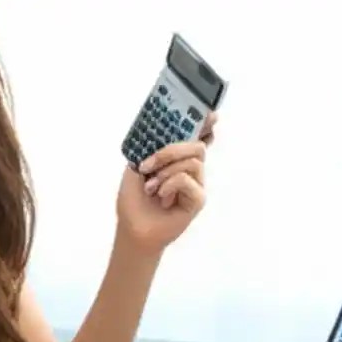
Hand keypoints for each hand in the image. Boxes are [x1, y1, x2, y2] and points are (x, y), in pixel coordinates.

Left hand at [115, 112, 217, 255]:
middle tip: (147, 165)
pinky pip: (188, 180)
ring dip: (165, 171)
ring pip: (193, 161)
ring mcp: (196, 183)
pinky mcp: (198, 199)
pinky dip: (170, 185)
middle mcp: (190, 168)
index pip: (196, 136)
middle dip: (170, 150)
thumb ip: (151, 147)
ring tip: (150, 187)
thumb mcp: (136, 166)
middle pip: (196, 145)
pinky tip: (161, 197)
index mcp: (176, 158)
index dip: (205, 123)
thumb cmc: (134, 199)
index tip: (209, 113)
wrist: (132, 227)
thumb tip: (164, 131)